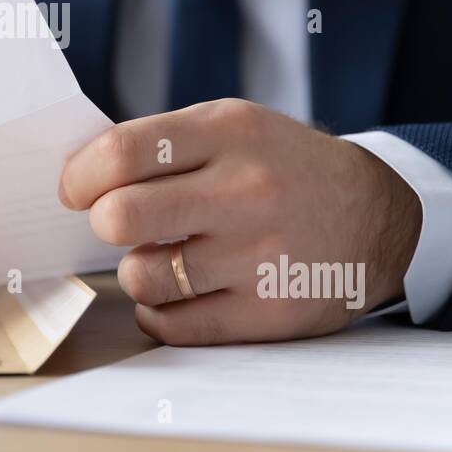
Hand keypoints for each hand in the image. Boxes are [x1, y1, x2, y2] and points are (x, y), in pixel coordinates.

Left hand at [59, 99, 422, 344]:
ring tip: (162, 256)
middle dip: (104, 222)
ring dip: (136, 269)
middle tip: (119, 223)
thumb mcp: (233, 127)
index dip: (80, 176)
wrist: (376, 217)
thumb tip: (78, 176)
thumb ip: (162, 143)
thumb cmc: (281, 167)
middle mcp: (245, 191)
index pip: (121, 152)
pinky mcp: (267, 313)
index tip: (75, 190)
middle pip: (120, 217)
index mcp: (230, 133)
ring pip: (141, 276)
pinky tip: (178, 292)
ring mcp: (258, 256)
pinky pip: (171, 325)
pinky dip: (158, 312)